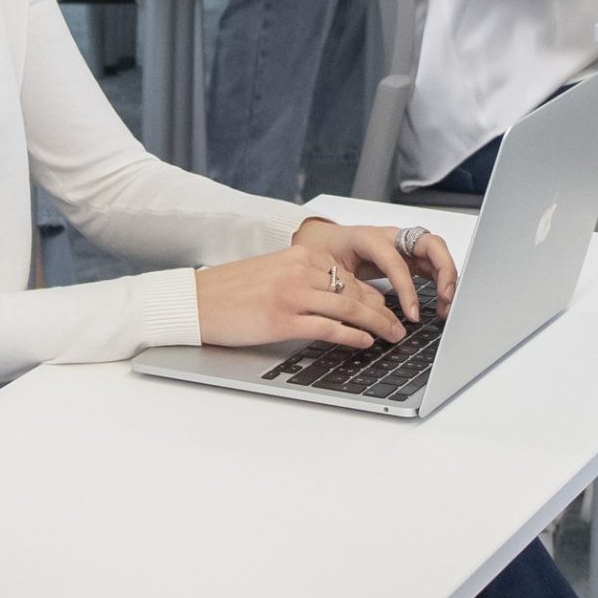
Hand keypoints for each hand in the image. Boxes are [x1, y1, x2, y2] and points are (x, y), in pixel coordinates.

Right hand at [194, 242, 414, 350]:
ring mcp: (292, 294)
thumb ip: (308, 280)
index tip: (391, 308)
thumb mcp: (276, 274)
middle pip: (355, 292)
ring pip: (349, 308)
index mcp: (300, 255)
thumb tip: (343, 299)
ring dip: (377, 324)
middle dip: (383, 311)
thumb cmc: (232, 292)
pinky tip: (365, 342)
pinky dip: (352, 336)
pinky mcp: (283, 319)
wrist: (196, 301)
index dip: (376, 295)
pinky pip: (328, 327)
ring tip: (392, 336)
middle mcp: (300, 270)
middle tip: (401, 325)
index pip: (351, 276)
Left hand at [292, 217, 458, 322]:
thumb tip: (370, 315)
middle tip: (446, 298)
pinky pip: (431, 264)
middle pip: (431, 243)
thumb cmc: (323, 251)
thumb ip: (349, 289)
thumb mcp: (329, 270)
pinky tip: (441, 300)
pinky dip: (440, 280)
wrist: (321, 240)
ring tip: (446, 305)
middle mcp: (392, 236)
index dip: (407, 289)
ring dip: (447, 277)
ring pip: (436, 252)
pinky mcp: (407, 255)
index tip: (412, 314)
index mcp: (370, 237)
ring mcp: (402, 244)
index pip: (397, 262)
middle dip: (444, 270)